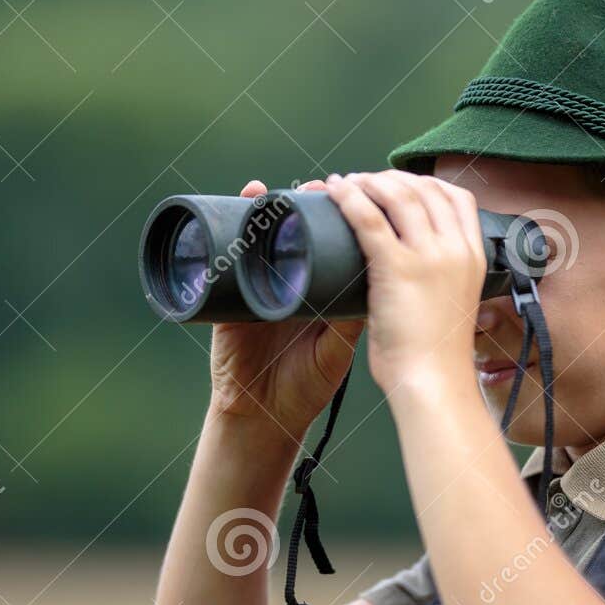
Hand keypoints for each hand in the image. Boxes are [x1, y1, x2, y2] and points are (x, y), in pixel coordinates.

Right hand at [207, 180, 363, 441]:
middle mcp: (285, 283)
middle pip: (292, 232)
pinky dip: (229, 234)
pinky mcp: (226, 302)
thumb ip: (352, 321)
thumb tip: (381, 282)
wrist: (266, 417)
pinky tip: (238, 210)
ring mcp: (254, 289)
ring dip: (262, 210)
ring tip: (270, 191)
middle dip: (301, 203)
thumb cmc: (307, 386)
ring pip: (257, 240)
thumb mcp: (336, 350)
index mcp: (316, 292)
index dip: (339, 219)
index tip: (353, 196)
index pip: (326, 245)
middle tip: (316, 186)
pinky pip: (224, 261)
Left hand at [324, 170, 485, 392]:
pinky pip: (369, 218)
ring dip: (367, 180)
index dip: (426, 183)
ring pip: (397, 195)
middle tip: (364, 182)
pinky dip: (349, 198)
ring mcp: (429, 256)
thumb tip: (414, 270)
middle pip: (425, 188)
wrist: (434, 383)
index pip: (458, 198)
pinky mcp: (398, 267)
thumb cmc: (436, 356)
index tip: (401, 185)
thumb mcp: (453, 304)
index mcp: (474, 257)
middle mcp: (455, 249)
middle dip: (391, 178)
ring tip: (345, 183)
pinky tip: (334, 191)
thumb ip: (440, 281)